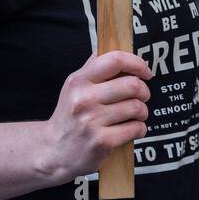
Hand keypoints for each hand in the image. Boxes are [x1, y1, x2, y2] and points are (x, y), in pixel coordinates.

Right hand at [36, 50, 151, 186]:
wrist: (53, 152)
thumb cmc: (70, 116)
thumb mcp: (74, 87)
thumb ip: (94, 68)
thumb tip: (117, 48)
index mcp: (79, 80)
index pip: (115, 60)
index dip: (137, 63)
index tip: (145, 71)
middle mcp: (84, 98)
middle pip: (132, 85)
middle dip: (144, 91)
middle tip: (142, 97)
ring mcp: (92, 121)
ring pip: (136, 107)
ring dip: (143, 112)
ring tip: (136, 115)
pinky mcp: (101, 141)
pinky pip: (135, 128)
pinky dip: (139, 129)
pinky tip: (132, 129)